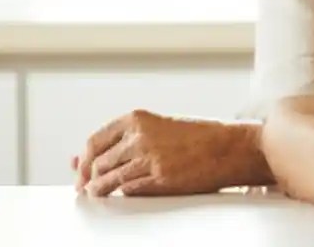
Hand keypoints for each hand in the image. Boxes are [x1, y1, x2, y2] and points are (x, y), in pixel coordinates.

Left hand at [74, 110, 259, 196]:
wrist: (232, 147)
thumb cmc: (202, 136)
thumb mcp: (160, 128)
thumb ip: (124, 140)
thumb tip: (83, 158)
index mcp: (138, 119)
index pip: (95, 141)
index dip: (85, 160)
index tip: (82, 170)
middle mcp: (140, 136)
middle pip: (98, 163)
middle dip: (89, 179)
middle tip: (87, 188)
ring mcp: (149, 158)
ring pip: (108, 180)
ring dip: (101, 191)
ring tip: (100, 195)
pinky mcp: (159, 178)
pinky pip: (128, 191)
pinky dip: (122, 195)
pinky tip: (124, 195)